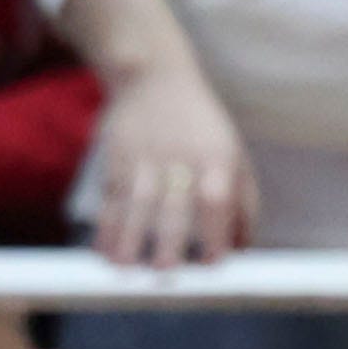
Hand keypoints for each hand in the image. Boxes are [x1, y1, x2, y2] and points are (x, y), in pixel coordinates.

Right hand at [92, 59, 256, 267]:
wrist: (154, 78)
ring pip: (135, 204)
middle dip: (166, 240)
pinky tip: (104, 250)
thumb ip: (243, 201)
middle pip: (172, 205)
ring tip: (125, 267)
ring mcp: (144, 158)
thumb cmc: (202, 126)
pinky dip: (105, 226)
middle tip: (163, 271)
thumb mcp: (234, 153)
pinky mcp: (116, 158)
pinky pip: (110, 197)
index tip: (211, 262)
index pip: (217, 201)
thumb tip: (243, 248)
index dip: (214, 233)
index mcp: (216, 158)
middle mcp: (180, 159)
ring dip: (127, 238)